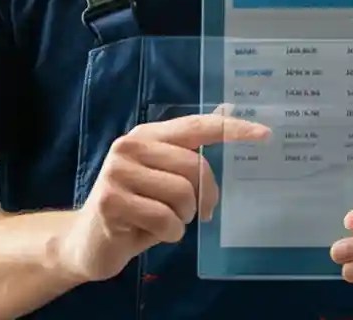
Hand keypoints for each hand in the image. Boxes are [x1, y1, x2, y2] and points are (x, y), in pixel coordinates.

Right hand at [61, 113, 270, 282]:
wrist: (87, 242)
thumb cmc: (135, 209)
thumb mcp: (164, 177)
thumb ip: (189, 150)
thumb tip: (226, 111)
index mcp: (148, 136)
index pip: (197, 126)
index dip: (232, 129)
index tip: (265, 134)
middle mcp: (131, 146)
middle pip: (195, 166)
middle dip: (204, 197)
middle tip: (196, 214)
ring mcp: (117, 172)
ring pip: (182, 194)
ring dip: (183, 218)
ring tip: (166, 221)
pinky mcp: (110, 200)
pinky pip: (164, 219)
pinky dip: (169, 233)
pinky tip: (151, 233)